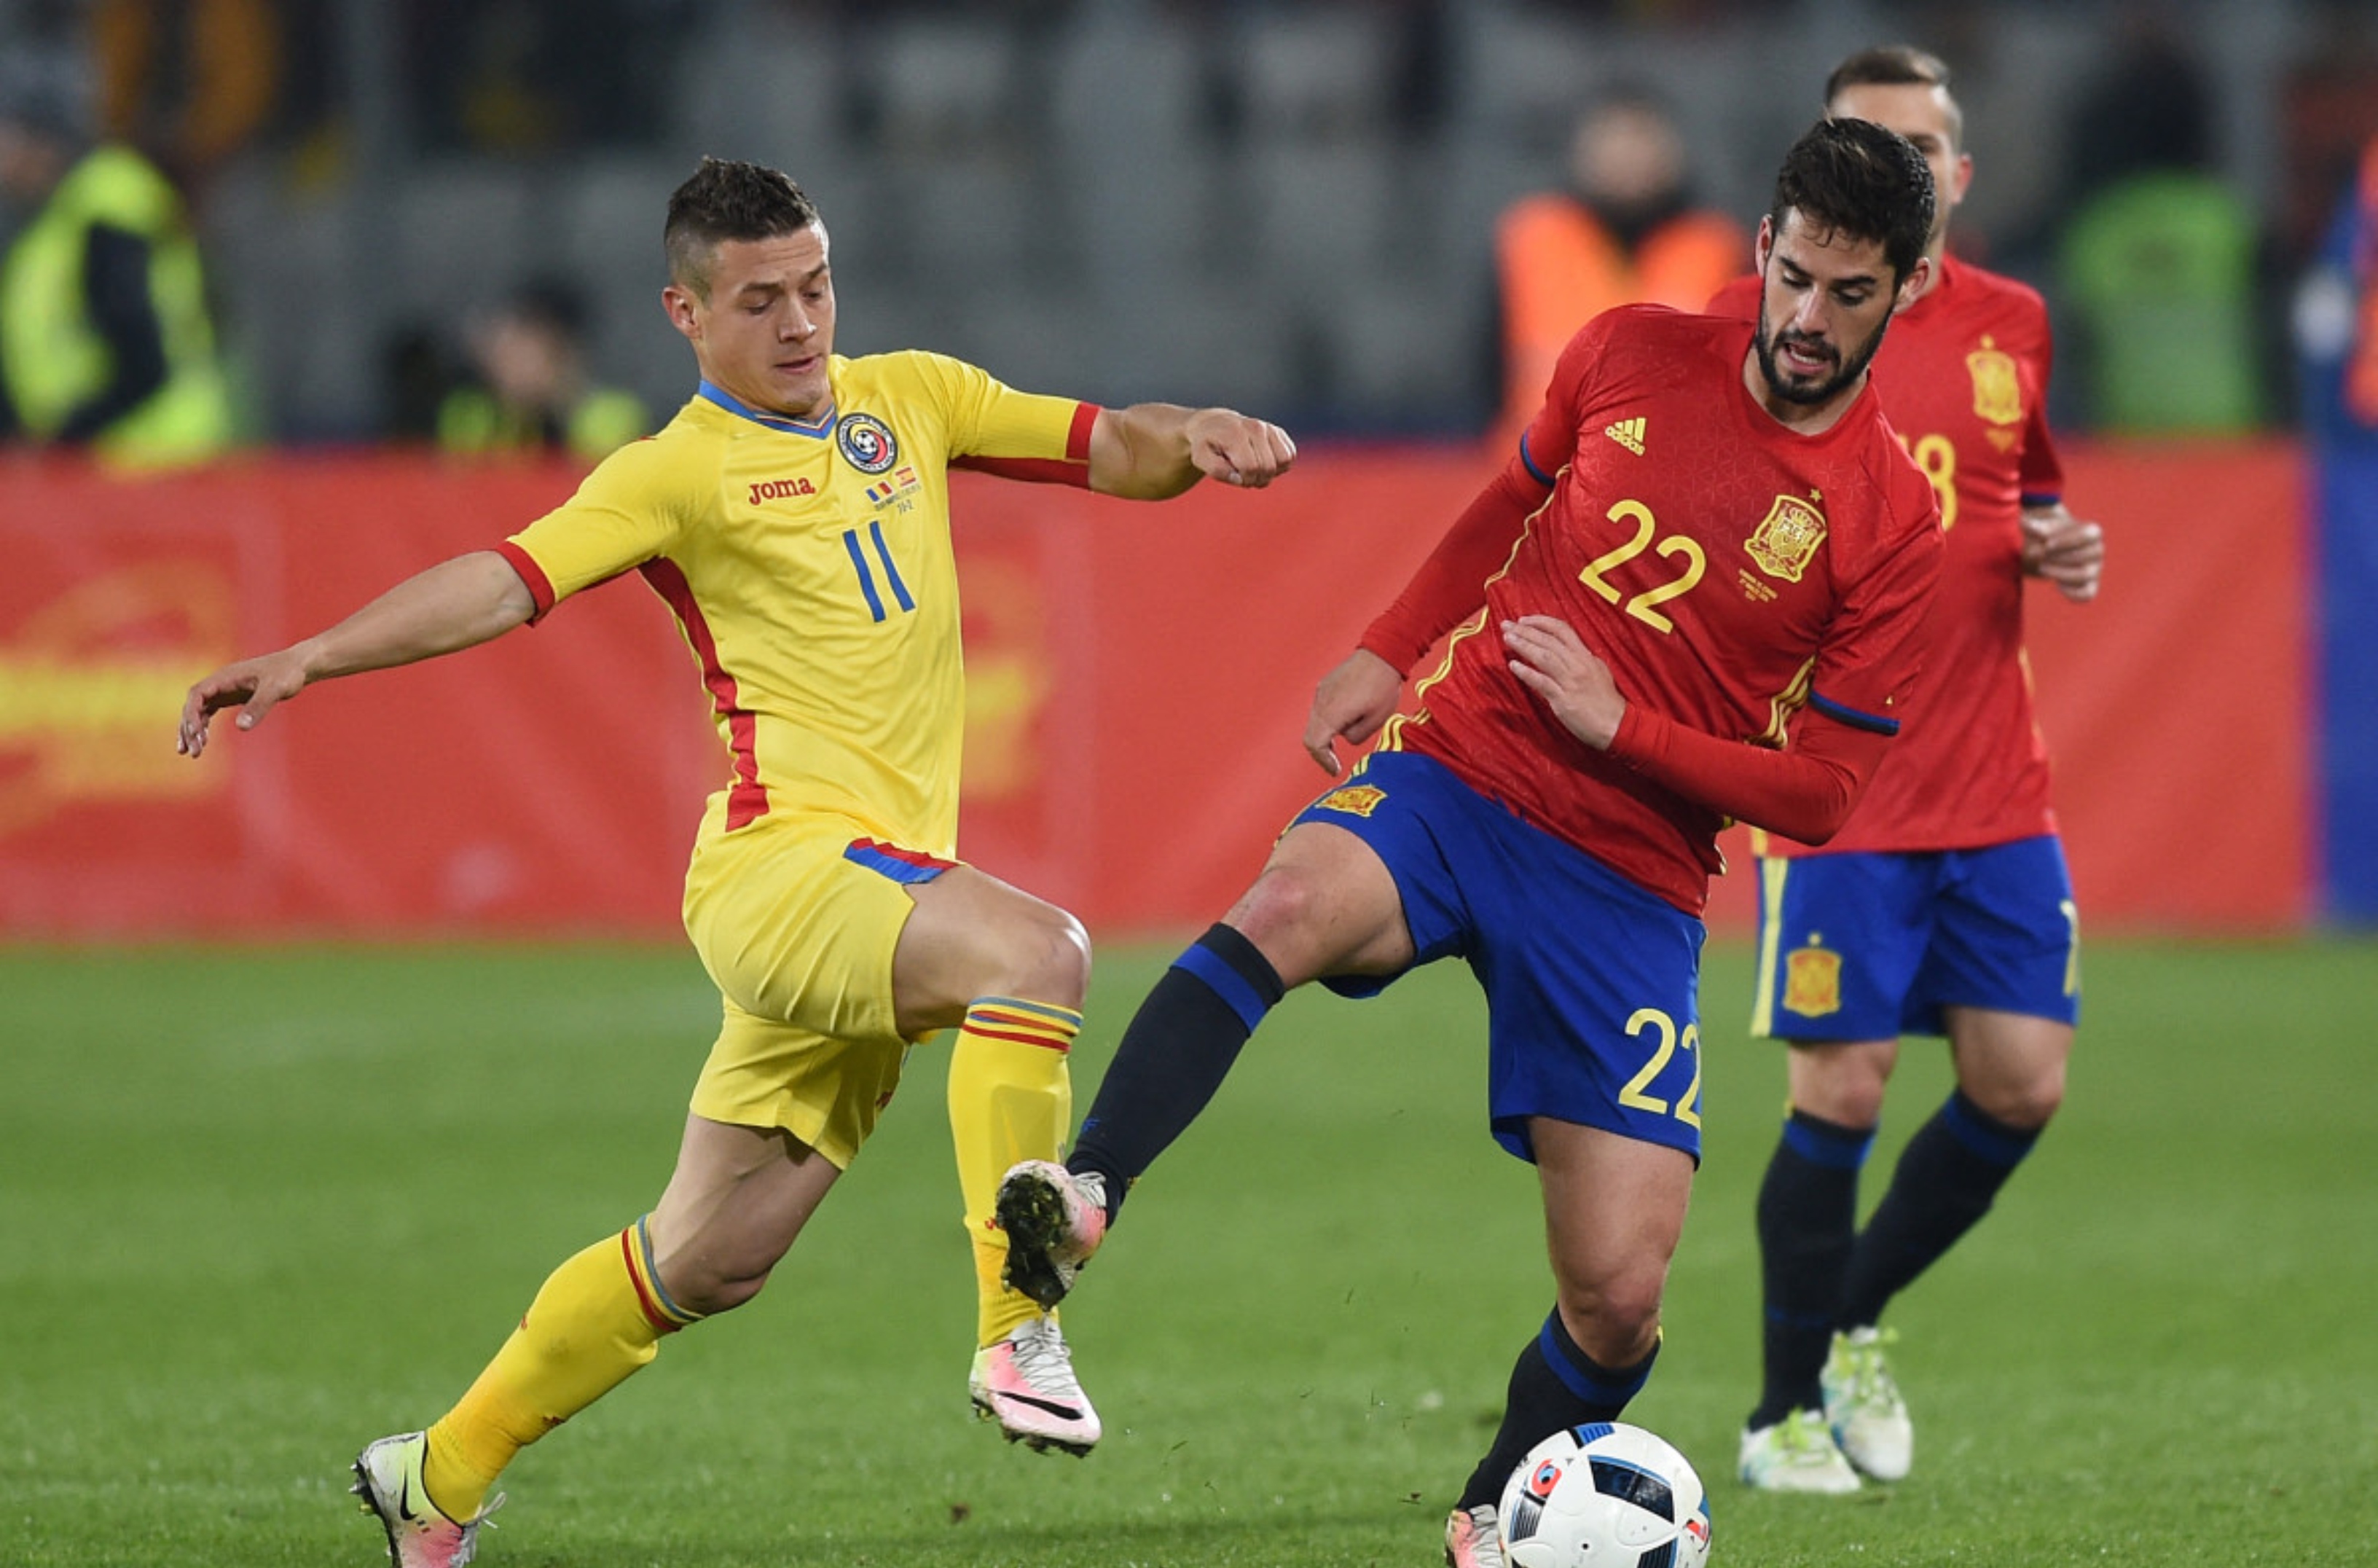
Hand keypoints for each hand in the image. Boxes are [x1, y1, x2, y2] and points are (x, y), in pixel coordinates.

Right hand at [177, 644, 313, 757]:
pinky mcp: (230, 696)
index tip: (195, 733)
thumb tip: (241, 727)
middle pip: (194, 705)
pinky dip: (203, 727)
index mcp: (226, 676)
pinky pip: (209, 712)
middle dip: (190, 728)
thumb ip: (259, 706)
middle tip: (193, 751)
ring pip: (199, 711)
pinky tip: (203, 742)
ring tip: (193, 753)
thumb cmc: (287, 673)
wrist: (297, 666)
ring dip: (193, 730)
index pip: (197, 694)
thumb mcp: (275, 689)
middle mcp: (220, 682)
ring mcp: (224, 689)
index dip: (192, 714)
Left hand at [1184, 408, 1296, 487]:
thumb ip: (1216, 470)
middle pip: (1268, 467)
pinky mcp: (1278, 432)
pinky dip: (1279, 465)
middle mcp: (1256, 427)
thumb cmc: (1206, 444)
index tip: (1234, 476)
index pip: (1251, 467)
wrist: (1213, 424)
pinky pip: (1290, 455)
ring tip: (1254, 470)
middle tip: (1243, 476)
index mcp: (1236, 433)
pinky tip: (1263, 462)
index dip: (1244, 479)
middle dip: (1256, 479)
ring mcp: (1269, 428)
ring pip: (1284, 461)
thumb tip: (1238, 479)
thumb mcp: (1200, 458)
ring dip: (1271, 473)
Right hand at [1302, 648, 1401, 775]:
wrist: (1383, 653)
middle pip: (1311, 735)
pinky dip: (1328, 720)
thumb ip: (1355, 735)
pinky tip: (1347, 718)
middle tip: (1335, 763)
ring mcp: (1321, 691)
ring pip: (1315, 721)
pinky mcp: (1326, 684)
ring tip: (1345, 737)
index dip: (1323, 761)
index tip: (1335, 769)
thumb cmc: (1382, 687)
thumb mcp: (1375, 720)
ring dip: (1325, 735)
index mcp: (1331, 714)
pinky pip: (1321, 708)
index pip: (1314, 745)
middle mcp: (1320, 702)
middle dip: (1322, 751)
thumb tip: (1345, 736)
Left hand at [1502, 615, 1625, 749]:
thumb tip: (1566, 651)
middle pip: (1548, 640)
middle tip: (1506, 625)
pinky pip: (1542, 682)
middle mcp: (1578, 664)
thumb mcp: (1598, 671)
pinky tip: (1513, 665)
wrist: (1616, 725)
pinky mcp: (1564, 699)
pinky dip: (1526, 672)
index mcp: (1586, 656)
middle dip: (1526, 630)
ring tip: (1508, 638)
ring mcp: (1571, 681)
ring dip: (1523, 646)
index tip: (1525, 620)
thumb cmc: (1606, 701)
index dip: (1541, 622)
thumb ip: (1581, 659)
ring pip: (1544, 657)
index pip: (1562, 630)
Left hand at [2021, 504, 2103, 602]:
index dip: (2067, 540)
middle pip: (2085, 555)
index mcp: (2092, 532)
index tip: (2046, 544)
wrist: (2047, 547)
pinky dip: (2072, 593)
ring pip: (2084, 575)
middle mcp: (2097, 550)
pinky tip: (2057, 585)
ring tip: (2042, 567)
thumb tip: (2030, 526)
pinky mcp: (2088, 585)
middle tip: (2038, 555)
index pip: (2088, 535)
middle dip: (2058, 557)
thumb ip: (2034, 525)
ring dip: (2060, 573)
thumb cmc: (2045, 532)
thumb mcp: (2038, 524)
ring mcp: (2094, 568)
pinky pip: (2087, 594)